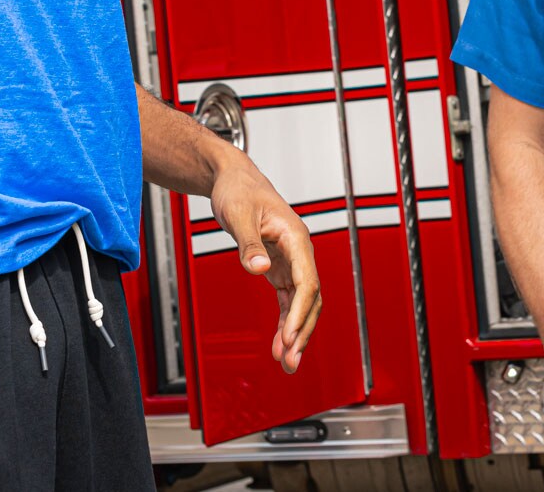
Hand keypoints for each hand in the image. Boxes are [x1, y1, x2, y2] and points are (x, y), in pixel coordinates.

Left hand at [207, 157, 323, 373]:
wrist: (233, 180)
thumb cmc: (238, 190)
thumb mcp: (238, 214)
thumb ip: (249, 243)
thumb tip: (259, 269)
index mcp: (296, 237)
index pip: (307, 282)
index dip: (299, 312)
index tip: (289, 337)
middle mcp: (298, 251)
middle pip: (310, 298)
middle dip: (301, 331)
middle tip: (290, 362)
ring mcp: (291, 261)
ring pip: (302, 303)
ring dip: (295, 332)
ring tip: (286, 363)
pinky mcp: (279, 268)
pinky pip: (288, 300)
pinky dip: (285, 321)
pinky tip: (279, 343)